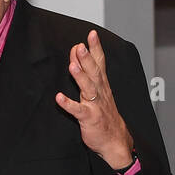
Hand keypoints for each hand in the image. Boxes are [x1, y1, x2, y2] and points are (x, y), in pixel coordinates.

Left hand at [53, 30, 135, 168]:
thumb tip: (76, 54)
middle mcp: (100, 92)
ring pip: (88, 89)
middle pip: (94, 73)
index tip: (91, 34)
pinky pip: (77, 111)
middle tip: (81, 46)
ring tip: (72, 65)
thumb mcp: (99, 90)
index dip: (96, 48)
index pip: (100, 63)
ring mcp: (95, 105)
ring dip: (80, 77)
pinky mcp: (89, 118)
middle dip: (88, 59)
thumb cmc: (104, 114)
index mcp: (102, 85)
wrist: (115, 140)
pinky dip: (68, 104)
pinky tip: (59, 98)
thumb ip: (87, 72)